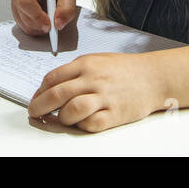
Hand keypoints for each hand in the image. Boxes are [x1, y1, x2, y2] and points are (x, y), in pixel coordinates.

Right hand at [10, 0, 80, 36]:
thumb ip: (67, 8)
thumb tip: (58, 24)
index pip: (25, 1)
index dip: (37, 16)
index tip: (50, 24)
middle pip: (24, 16)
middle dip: (41, 25)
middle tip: (55, 24)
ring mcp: (16, 3)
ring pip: (24, 25)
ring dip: (40, 28)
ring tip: (51, 17)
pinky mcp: (18, 13)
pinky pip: (25, 28)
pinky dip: (37, 29)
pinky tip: (45, 20)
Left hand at [27, 52, 169, 131]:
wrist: (154, 77)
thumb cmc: (124, 69)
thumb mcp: (97, 61)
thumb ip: (75, 71)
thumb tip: (51, 86)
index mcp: (86, 64)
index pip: (53, 78)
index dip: (39, 91)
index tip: (35, 100)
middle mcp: (93, 79)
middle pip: (57, 94)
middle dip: (40, 106)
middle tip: (35, 113)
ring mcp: (105, 97)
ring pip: (72, 110)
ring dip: (62, 118)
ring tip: (62, 119)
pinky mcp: (115, 114)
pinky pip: (91, 124)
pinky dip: (81, 126)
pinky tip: (81, 123)